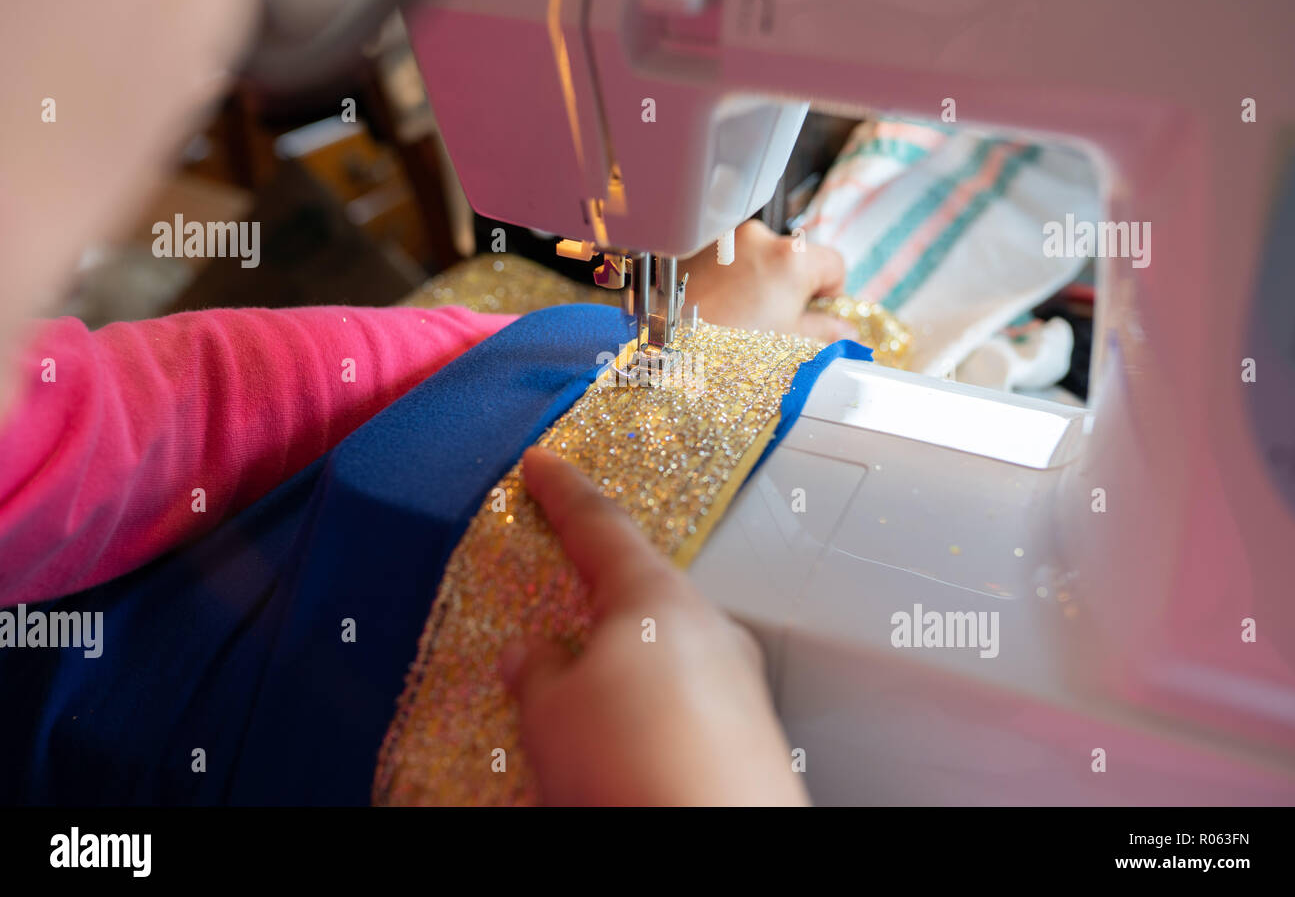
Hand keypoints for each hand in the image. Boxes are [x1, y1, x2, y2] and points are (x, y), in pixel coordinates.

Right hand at [501, 446, 809, 805]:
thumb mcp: (551, 714)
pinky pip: (684, 701)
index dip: (562, 491)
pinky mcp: (752, 732)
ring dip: (618, 671)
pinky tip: (626, 752)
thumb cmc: (641, 775)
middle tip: (550, 615)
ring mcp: (739, 679)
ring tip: (579, 719)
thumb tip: (534, 657)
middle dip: (590, 603)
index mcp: (657, 598)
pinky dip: (648, 713)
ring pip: (661, 654)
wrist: (719, 838)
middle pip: (638, 592)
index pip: (599, 523)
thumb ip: (537, 671)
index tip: (543, 463)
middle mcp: (709, 627)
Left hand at [683, 220, 856, 342]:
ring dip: (761, 281)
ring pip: (762, 258)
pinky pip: (731, 257)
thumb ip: (825, 333)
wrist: (667, 344)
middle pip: (797, 259)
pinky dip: (733, 276)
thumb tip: (846, 333)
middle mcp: (761, 238)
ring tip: (740, 317)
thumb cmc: (727, 345)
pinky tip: (720, 305)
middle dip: (792, 288)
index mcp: (792, 258)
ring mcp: (728, 238)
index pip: (834, 264)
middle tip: (773, 321)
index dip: (831, 292)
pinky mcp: (702, 245)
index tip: (815, 312)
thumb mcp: (789, 344)